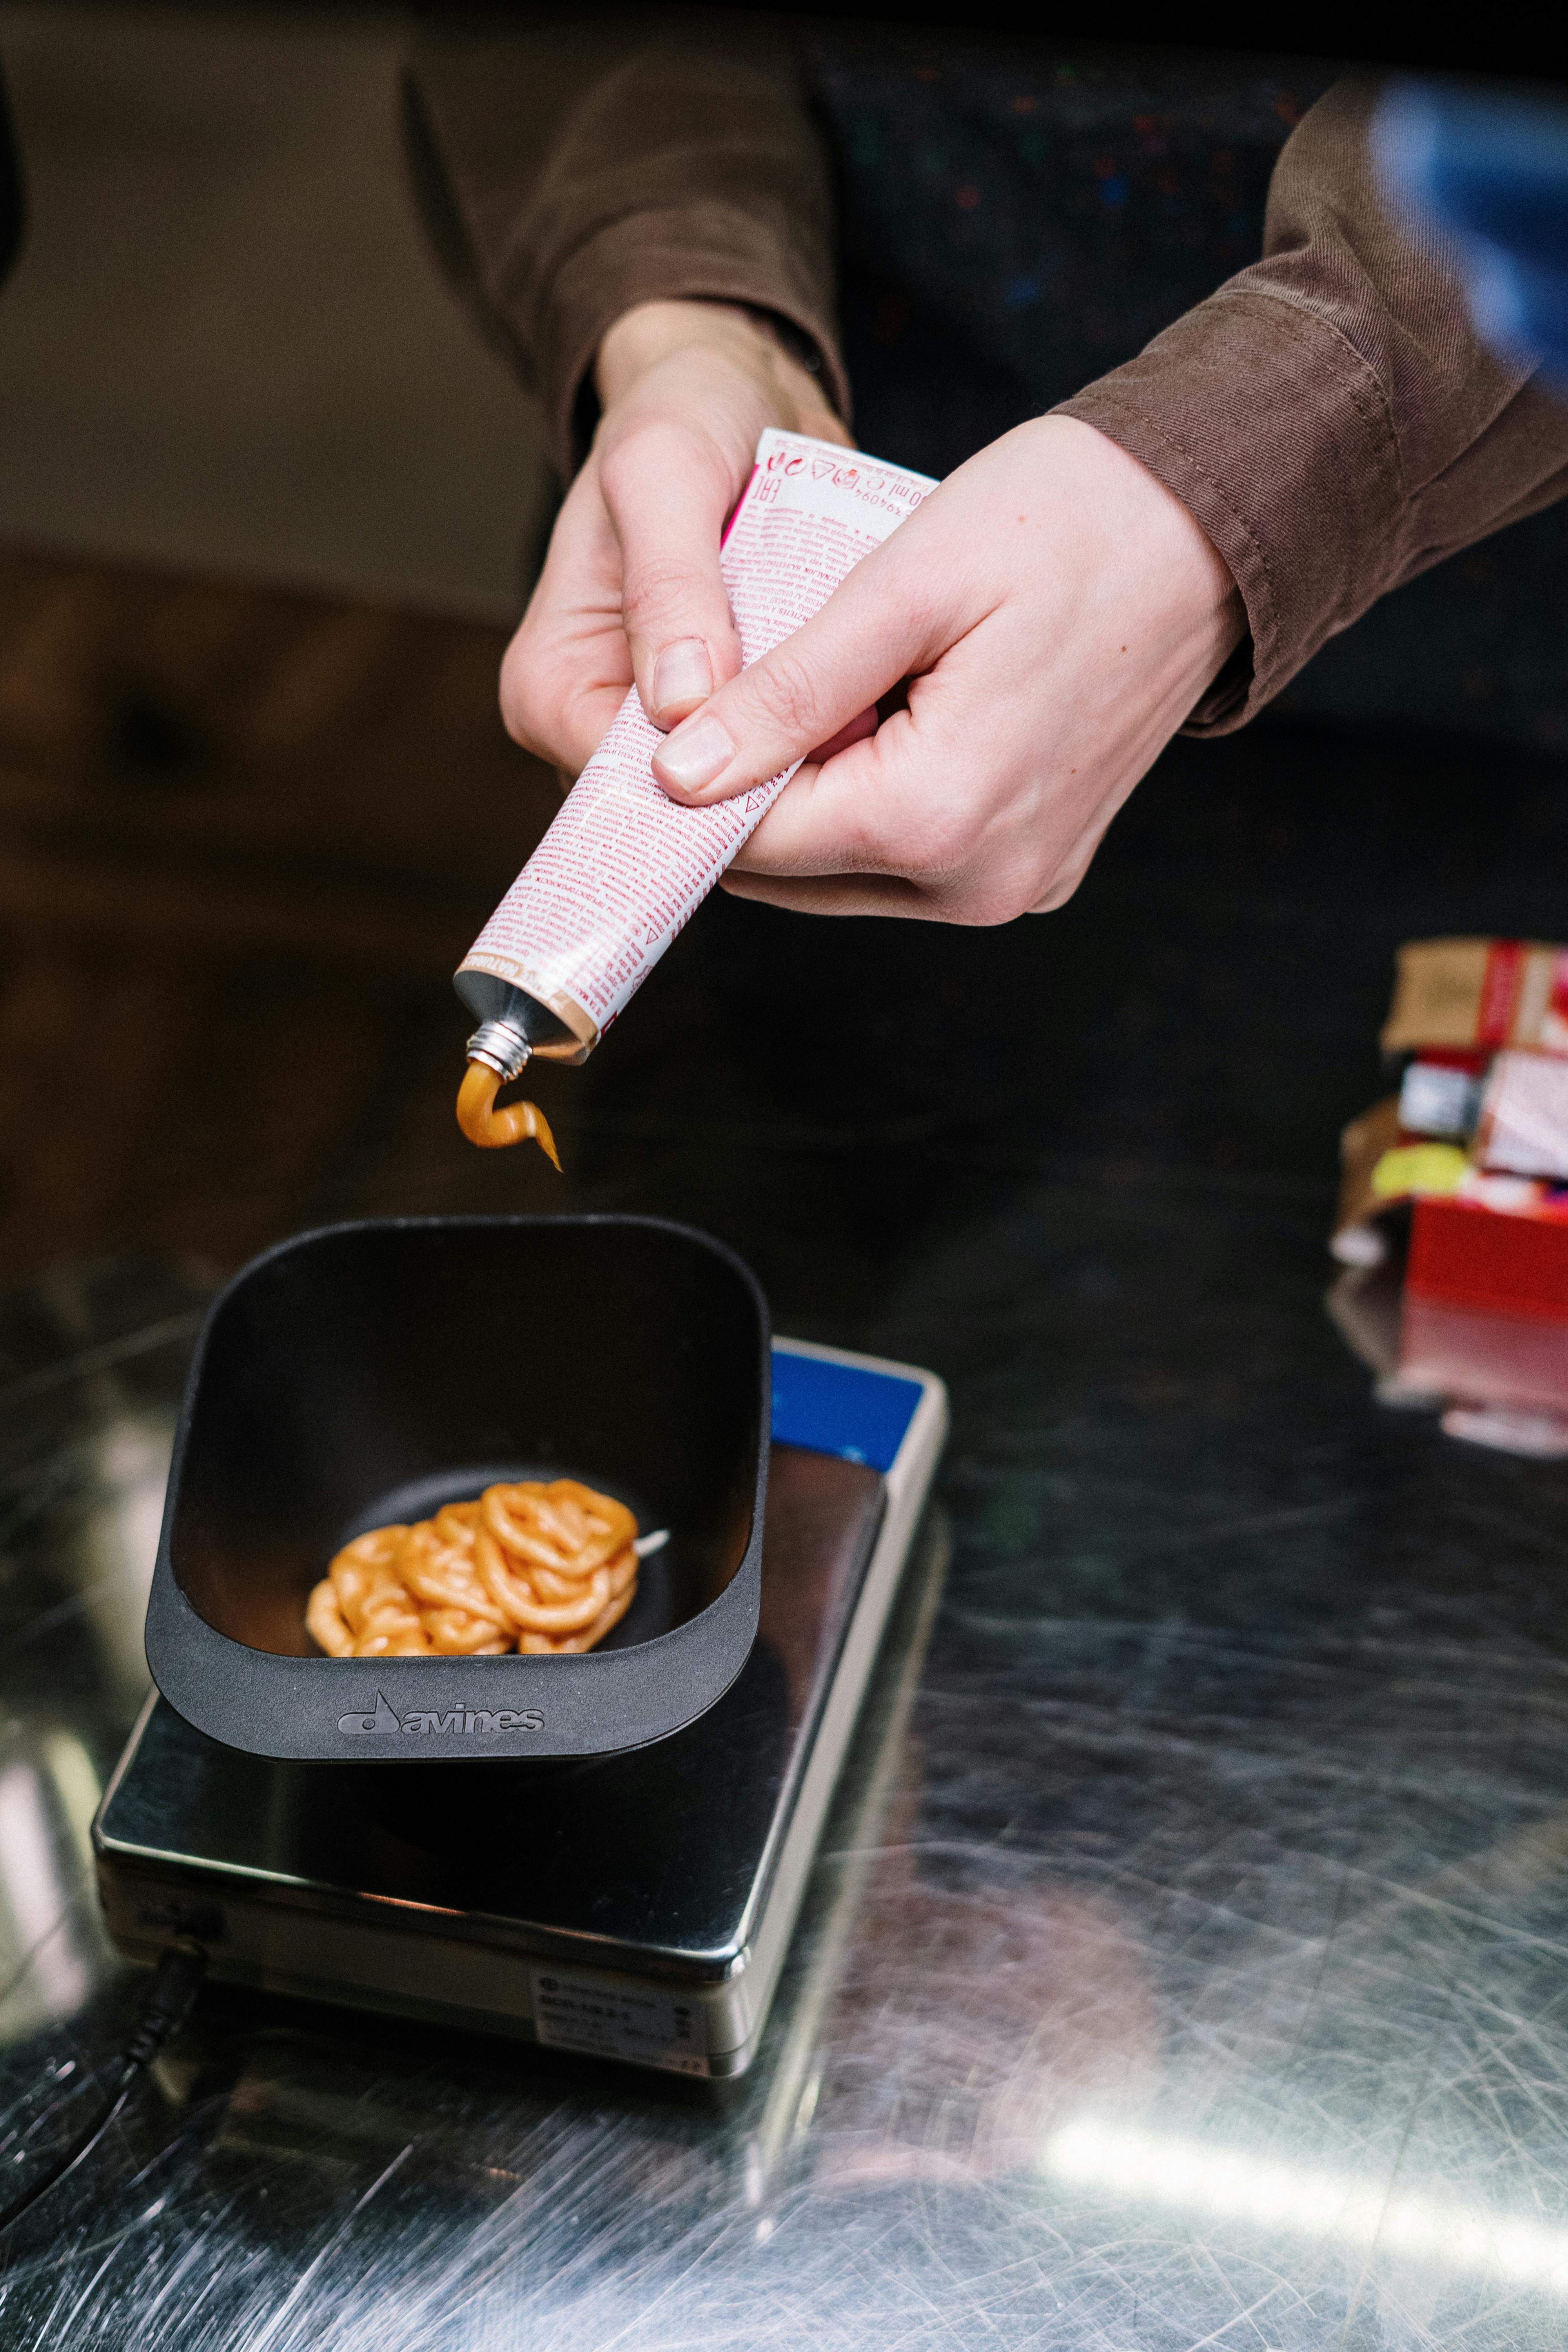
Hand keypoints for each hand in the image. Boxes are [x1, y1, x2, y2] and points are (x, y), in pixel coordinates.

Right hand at [499, 300, 850, 777]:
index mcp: (551, 689)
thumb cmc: (681, 417)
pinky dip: (825, 734)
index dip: (720, 786)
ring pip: (744, 787)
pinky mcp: (727, 719)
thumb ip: (669, 585)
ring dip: (809, 759)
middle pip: (687, 803)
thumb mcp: (665, 472)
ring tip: (880, 712)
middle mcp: (596, 728)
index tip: (811, 754)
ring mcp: (666, 732)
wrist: (733, 393)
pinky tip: (876, 705)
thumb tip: (680, 705)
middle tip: (867, 733)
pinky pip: (779, 755)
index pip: (629, 785)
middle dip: (772, 779)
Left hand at [649, 416, 1244, 920]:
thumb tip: (680, 774)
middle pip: (794, 870)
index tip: (656, 712)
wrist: (1212, 526)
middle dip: (744, 791)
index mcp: (941, 818)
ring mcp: (1015, 883)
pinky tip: (877, 714)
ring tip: (808, 689)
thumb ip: (787, 693)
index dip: (688, 778)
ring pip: (845, 871)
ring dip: (805, 796)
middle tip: (724, 688)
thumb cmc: (1067, 522)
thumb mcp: (905, 584)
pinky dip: (867, 799)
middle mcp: (982, 882)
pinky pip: (909, 857)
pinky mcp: (1035, 867)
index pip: (753, 838)